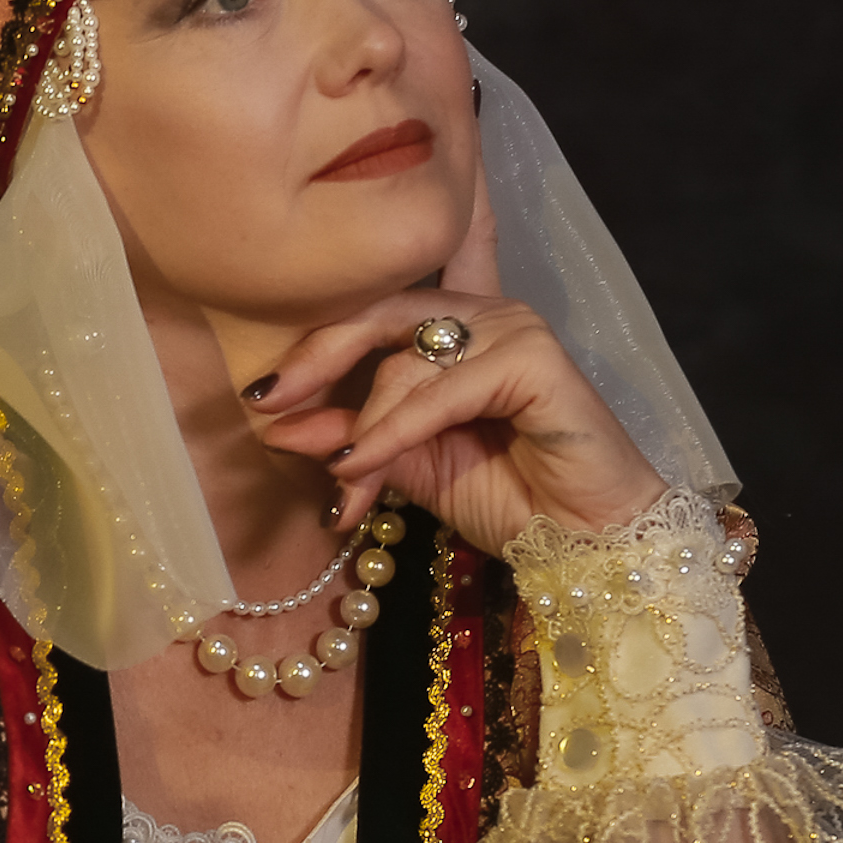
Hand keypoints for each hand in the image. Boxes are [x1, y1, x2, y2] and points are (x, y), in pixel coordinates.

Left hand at [245, 291, 666, 551]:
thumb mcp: (407, 465)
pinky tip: (362, 463)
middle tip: (266, 402)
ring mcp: (512, 328)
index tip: (259, 386)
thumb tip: (278, 425)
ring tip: (340, 480)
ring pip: (405, 359)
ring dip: (362, 424)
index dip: (316, 328)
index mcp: (452, 328)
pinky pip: (441, 390)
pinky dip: (395, 429)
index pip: (379, 301)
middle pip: (378, 313)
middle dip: (316, 358)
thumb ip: (352, 436)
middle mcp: (482, 313)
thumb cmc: (507, 498)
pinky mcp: (534, 358)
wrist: (583, 541)